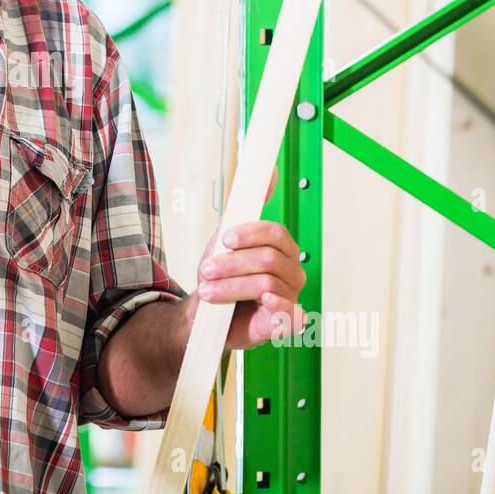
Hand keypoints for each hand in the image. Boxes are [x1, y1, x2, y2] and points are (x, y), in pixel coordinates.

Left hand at [188, 169, 307, 350]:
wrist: (204, 314)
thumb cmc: (219, 276)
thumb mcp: (226, 237)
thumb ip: (246, 207)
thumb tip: (267, 170)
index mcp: (280, 249)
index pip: (275, 233)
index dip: (249, 235)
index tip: (224, 241)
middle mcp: (290, 271)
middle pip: (268, 259)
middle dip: (231, 264)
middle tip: (205, 271)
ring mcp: (290, 297)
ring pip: (267, 283)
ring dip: (231, 286)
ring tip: (209, 292)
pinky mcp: (284, 323)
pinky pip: (289, 313)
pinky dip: (276, 307)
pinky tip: (261, 303)